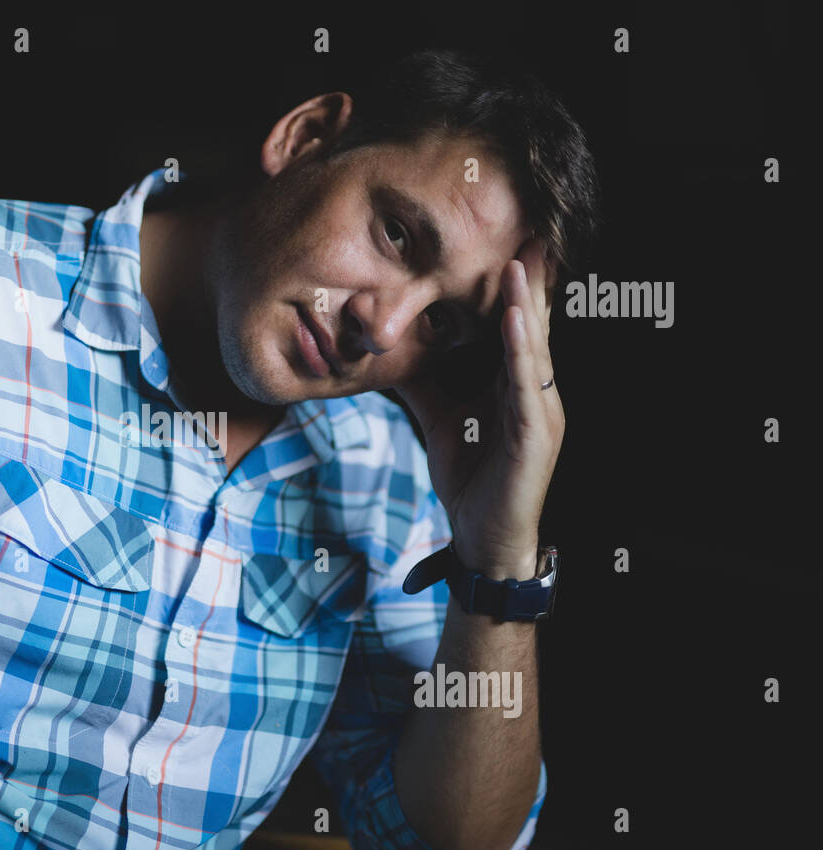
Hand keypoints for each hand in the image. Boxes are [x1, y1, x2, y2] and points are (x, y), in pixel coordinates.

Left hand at [394, 237, 563, 580]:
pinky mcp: (538, 437)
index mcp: (517, 384)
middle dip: (530, 280)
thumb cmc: (471, 476)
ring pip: (536, 349)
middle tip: (527, 229)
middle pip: (533, 326)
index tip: (506, 237)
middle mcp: (537, 391)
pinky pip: (529, 387)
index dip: (513, 285)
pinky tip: (515, 322)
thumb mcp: (440, 416)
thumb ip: (424, 380)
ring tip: (519, 262)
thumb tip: (390, 345)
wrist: (481, 538)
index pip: (517, 325)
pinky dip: (522, 353)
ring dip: (528, 305)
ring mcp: (542, 413)